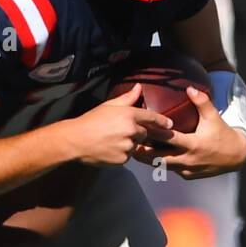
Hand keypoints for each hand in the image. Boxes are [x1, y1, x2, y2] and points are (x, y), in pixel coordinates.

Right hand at [58, 85, 174, 166]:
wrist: (75, 141)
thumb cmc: (90, 121)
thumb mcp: (108, 106)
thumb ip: (127, 98)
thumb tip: (139, 87)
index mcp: (129, 115)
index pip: (152, 118)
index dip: (162, 121)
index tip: (170, 125)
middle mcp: (132, 130)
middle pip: (145, 133)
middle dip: (138, 133)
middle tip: (122, 132)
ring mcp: (128, 146)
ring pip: (136, 146)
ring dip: (129, 144)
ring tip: (112, 141)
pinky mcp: (123, 159)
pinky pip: (127, 157)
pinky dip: (121, 154)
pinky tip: (109, 149)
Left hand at [133, 86, 245, 178]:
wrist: (236, 157)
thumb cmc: (223, 134)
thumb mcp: (214, 117)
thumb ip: (202, 102)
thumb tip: (189, 88)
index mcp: (194, 145)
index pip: (169, 139)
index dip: (154, 134)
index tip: (140, 128)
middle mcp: (189, 160)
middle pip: (159, 158)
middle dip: (144, 152)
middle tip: (130, 143)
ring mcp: (187, 170)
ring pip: (162, 166)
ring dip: (148, 159)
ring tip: (133, 150)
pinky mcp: (188, 176)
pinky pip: (170, 170)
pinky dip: (160, 164)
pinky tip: (148, 158)